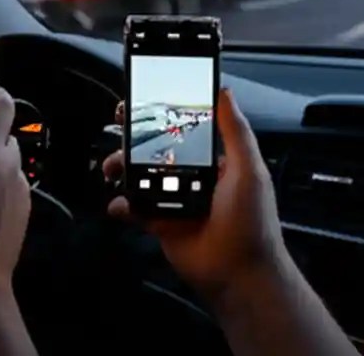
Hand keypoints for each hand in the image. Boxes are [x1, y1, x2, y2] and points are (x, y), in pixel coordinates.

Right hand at [103, 88, 286, 302]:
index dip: (164, 115)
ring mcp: (175, 202)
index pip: (185, 130)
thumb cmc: (251, 220)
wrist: (239, 273)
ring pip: (141, 178)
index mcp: (214, 162)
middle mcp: (193, 178)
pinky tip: (118, 203)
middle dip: (135, 139)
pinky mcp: (161, 225)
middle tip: (120, 126)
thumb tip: (224, 91)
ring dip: (122, 169)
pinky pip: (136, 210)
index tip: (145, 101)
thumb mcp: (249, 169)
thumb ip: (235, 130)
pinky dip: (122, 205)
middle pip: (156, 151)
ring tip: (112, 168)